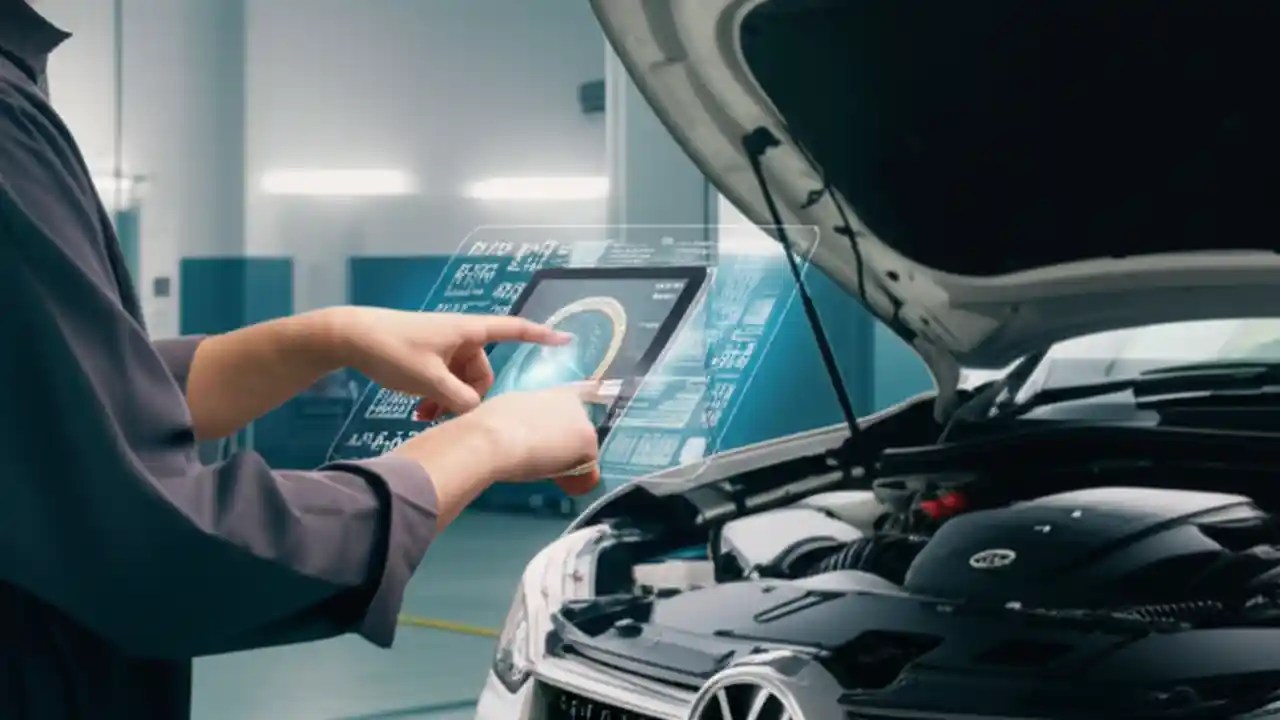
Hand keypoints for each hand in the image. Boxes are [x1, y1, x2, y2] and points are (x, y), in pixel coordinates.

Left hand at [323, 307, 570, 417]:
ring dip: (449, 401)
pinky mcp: (428, 357)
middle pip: (482, 373)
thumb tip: (477, 414)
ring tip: (424, 416)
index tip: (565, 340)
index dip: (540, 336)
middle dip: (468, 397)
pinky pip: (445, 381)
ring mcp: (444, 348)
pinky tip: (420, 412)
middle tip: (444, 415)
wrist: (350, 337)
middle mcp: (461, 337)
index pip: (513, 331)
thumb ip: (458, 400)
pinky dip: (437, 396)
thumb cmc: (392, 349)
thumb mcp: (428, 379)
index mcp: (468, 331)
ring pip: (461, 382)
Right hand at [391, 383, 601, 526]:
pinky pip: (588, 471)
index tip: (544, 450)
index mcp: (550, 393)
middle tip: (543, 466)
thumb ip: (522, 422)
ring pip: (582, 453)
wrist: (490, 437)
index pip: (566, 418)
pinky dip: (574, 481)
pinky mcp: (587, 442)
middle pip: (577, 435)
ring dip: (568, 466)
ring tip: (545, 474)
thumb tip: (517, 436)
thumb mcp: (506, 415)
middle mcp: (572, 402)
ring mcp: (583, 421)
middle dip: (565, 452)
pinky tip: (556, 482)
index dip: (557, 437)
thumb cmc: (485, 426)